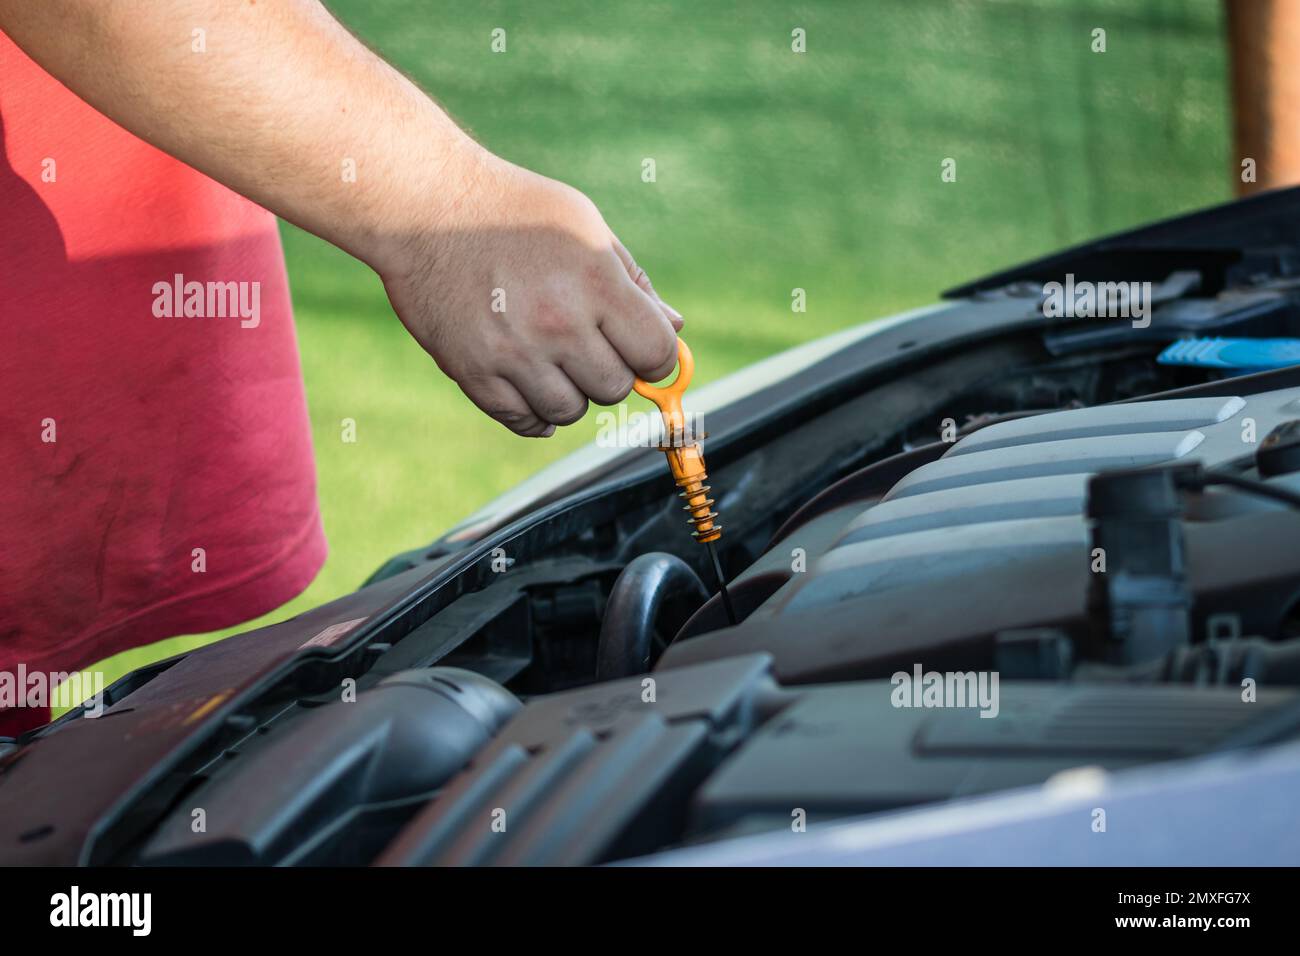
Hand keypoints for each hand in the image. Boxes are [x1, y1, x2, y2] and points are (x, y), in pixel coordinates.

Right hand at [380, 149, 683, 436]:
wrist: (423, 205)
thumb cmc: (512, 210)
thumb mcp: (584, 226)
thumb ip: (633, 282)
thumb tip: (674, 329)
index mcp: (594, 281)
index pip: (655, 353)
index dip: (655, 356)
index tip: (640, 348)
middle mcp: (556, 322)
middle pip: (614, 388)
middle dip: (609, 371)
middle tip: (585, 343)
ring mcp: (512, 353)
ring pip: (570, 411)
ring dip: (569, 392)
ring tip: (550, 357)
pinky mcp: (474, 373)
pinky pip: (524, 421)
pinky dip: (534, 410)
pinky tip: (529, 381)